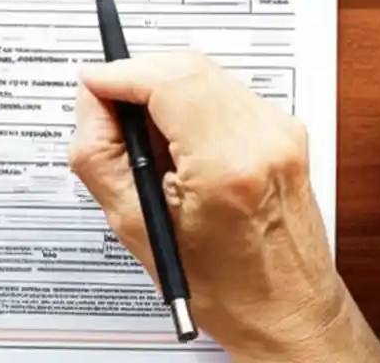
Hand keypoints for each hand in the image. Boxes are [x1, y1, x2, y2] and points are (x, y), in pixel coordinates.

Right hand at [69, 52, 379, 362]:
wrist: (287, 312)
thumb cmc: (226, 287)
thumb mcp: (136, 226)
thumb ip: (100, 153)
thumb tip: (92, 101)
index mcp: (228, 164)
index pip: (167, 78)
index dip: (120, 73)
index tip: (93, 84)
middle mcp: (264, 137)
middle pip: (186, 67)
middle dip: (138, 78)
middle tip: (110, 112)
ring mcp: (281, 131)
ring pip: (205, 75)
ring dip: (164, 91)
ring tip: (148, 141)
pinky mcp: (287, 131)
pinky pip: (225, 93)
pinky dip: (191, 104)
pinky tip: (180, 146)